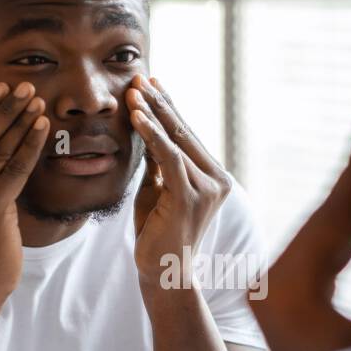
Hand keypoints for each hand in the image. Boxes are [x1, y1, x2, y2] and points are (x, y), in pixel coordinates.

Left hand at [127, 76, 232, 300]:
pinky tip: (137, 117)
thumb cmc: (158, 234)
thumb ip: (158, 164)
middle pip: (184, 132)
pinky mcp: (190, 197)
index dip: (168, 107)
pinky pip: (168, 158)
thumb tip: (149, 131)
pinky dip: (152, 135)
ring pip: (176, 141)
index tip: (150, 83)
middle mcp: (217, 180)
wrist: (164, 274)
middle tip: (139, 77)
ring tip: (132, 91)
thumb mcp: (157, 190)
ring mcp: (206, 188)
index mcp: (212, 176)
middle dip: (160, 102)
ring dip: (153, 113)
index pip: (187, 134)